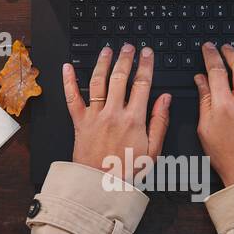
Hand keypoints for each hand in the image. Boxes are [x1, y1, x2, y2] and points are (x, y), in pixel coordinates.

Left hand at [63, 44, 171, 180]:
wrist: (101, 187)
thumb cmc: (127, 172)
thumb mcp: (153, 151)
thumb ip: (159, 122)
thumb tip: (165, 99)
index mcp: (134, 119)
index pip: (142, 84)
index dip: (145, 65)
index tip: (147, 53)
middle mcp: (114, 113)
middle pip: (120, 77)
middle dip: (125, 58)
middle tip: (129, 47)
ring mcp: (95, 116)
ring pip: (98, 82)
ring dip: (103, 62)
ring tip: (107, 50)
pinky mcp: (79, 122)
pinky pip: (72, 98)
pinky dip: (68, 81)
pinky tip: (68, 67)